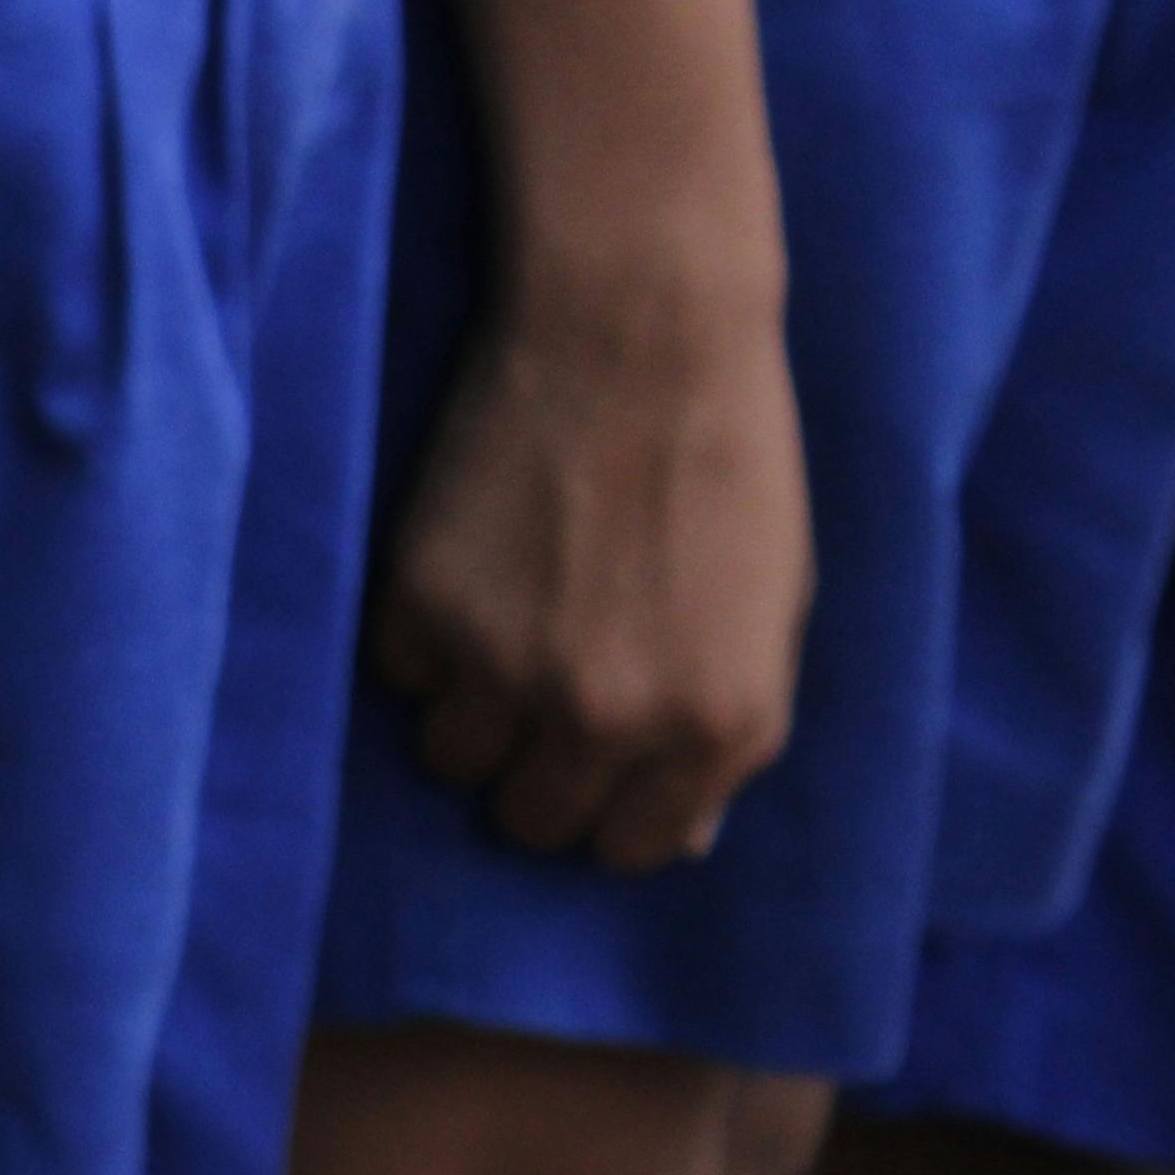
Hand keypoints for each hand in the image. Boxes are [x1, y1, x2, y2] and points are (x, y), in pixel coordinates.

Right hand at [371, 277, 808, 867]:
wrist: (643, 327)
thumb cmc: (728, 456)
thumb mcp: (772, 608)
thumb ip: (725, 729)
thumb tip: (673, 840)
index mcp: (718, 725)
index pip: (630, 847)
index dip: (615, 800)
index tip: (604, 751)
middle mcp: (611, 718)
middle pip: (530, 820)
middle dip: (535, 765)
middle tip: (544, 682)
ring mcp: (508, 670)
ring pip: (451, 757)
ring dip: (472, 705)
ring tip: (505, 615)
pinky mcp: (424, 611)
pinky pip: (402, 673)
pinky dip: (425, 632)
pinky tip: (473, 558)